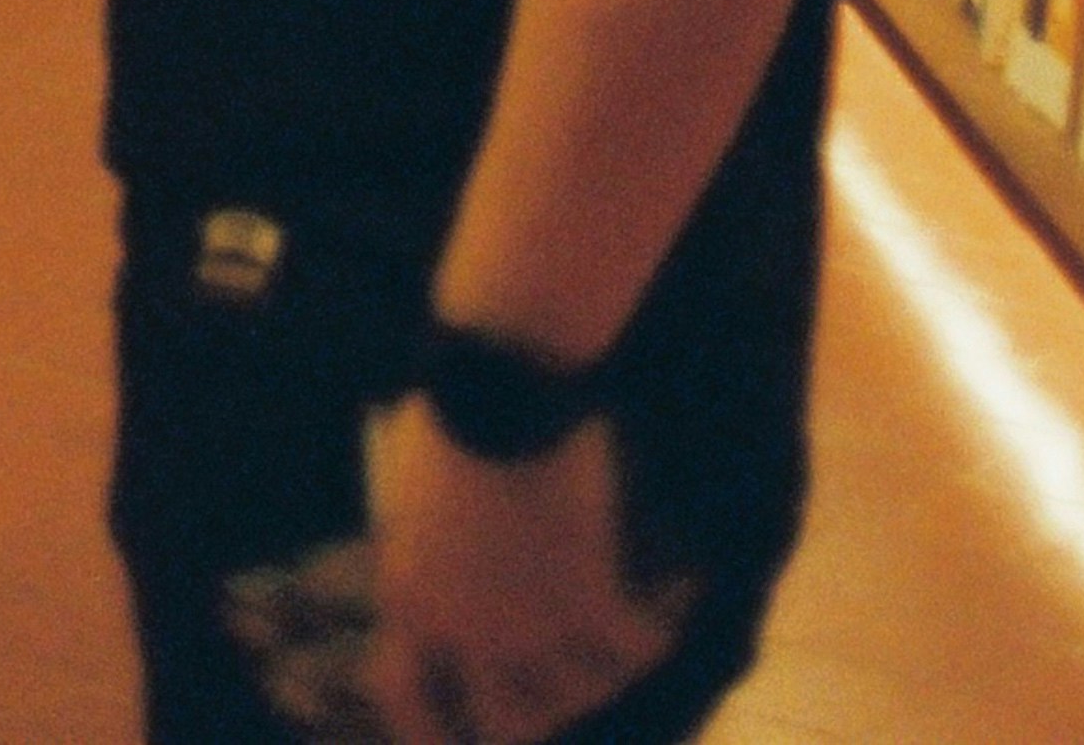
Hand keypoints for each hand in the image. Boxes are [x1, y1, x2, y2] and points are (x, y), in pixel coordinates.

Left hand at [358, 401, 686, 744]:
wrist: (499, 375)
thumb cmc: (454, 403)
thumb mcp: (416, 486)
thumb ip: (431, 545)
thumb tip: (456, 571)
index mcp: (406, 594)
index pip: (400, 695)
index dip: (427, 733)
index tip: (458, 739)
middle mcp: (461, 630)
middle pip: (504, 727)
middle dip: (542, 717)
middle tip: (571, 690)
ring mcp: (524, 626)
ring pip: (578, 697)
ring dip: (607, 666)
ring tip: (634, 628)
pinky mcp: (584, 602)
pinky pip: (635, 648)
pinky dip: (662, 622)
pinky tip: (682, 588)